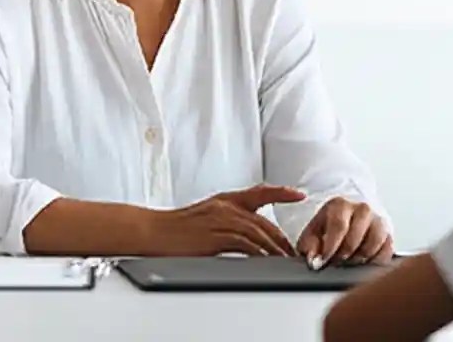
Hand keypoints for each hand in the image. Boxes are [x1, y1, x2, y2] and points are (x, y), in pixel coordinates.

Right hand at [146, 184, 305, 256]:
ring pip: (258, 232)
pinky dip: (259, 253)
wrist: (153, 231)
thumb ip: (226, 221)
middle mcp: (225, 207)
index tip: (299, 194)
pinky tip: (265, 260)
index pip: (259, 191)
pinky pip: (246, 244)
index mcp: (224, 200)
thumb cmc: (175, 228)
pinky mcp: (217, 236)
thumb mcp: (204, 217)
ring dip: (274, 248)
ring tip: (284, 260)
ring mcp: (221, 220)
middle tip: (292, 252)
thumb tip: (245, 234)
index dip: (281, 192)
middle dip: (281, 238)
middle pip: (264, 220)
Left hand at [296, 197, 392, 268]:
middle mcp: (363, 210)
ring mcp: (378, 222)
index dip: (331, 246)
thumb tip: (313, 260)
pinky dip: (373, 262)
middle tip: (335, 261)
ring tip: (348, 261)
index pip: (338, 226)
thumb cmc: (330, 224)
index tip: (325, 260)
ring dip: (358, 259)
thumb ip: (309, 245)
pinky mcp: (389, 236)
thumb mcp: (314, 231)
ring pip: (371, 246)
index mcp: (341, 205)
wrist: (349, 217)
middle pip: (354, 239)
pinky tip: (362, 261)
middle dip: (342, 255)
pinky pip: (385, 253)